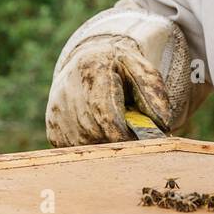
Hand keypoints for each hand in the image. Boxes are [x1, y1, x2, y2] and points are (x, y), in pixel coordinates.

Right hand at [45, 35, 175, 146]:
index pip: (106, 113)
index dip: (125, 134)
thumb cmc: (121, 70)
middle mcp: (66, 89)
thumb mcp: (143, 72)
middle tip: (132, 136)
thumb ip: (154, 95)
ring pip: (85, 145)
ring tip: (115, 129)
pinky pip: (76, 151)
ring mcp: (56, 111)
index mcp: (92, 68)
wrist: (87, 63)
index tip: (141, 139)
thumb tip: (161, 126)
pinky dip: (92, 146)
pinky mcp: (52, 129)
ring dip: (105, 143)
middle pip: (95, 133)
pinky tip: (98, 130)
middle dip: (118, 140)